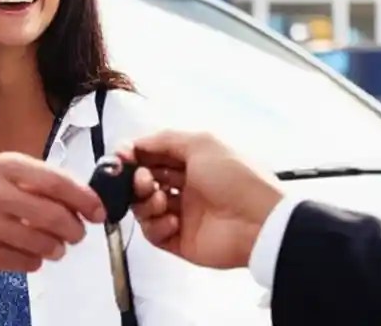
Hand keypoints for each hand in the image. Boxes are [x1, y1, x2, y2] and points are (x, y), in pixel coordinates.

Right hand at [0, 152, 105, 278]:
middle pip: (55, 215)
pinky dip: (34, 262)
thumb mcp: (9, 180)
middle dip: (74, 230)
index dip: (84, 199)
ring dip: (55, 249)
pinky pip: (28, 262)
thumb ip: (46, 185)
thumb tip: (89, 201)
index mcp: (7, 165)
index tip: (98, 212)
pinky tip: (22, 252)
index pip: (57, 181)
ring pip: (44, 243)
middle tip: (76, 234)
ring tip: (50, 246)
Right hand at [119, 130, 282, 269]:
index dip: (133, 155)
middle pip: (144, 181)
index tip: (121, 157)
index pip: (152, 155)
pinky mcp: (180, 240)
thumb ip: (165, 139)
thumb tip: (137, 143)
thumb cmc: (236, 177)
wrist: (259, 222)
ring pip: (144, 207)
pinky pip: (153, 233)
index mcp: (192, 161)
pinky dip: (157, 225)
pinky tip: (173, 220)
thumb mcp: (202, 143)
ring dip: (145, 201)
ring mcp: (182, 214)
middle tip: (143, 181)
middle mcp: (185, 186)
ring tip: (161, 200)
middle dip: (136, 179)